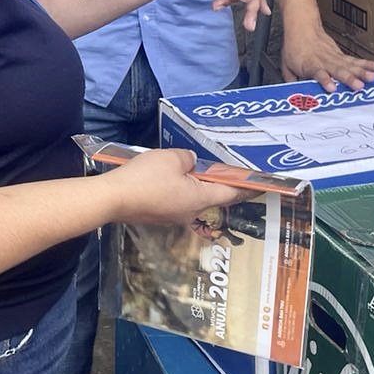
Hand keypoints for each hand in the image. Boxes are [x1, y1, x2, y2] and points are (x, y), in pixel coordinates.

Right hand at [102, 148, 245, 225]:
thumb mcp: (171, 158)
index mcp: (200, 198)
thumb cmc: (145, 179)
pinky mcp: (158, 215)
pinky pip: (176, 200)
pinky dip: (180, 188)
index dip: (248, 188)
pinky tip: (170, 178)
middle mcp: (190, 212)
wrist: (112, 199)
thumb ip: (187, 157)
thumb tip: (191, 162)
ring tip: (195, 169)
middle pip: (213, 197)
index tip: (262, 185)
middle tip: (227, 171)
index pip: (232, 193)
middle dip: (220, 184)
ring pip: (193, 198)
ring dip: (197, 185)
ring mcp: (173, 216)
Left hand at [281, 22, 373, 92]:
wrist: (302, 27)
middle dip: (349, 79)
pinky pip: (355, 60)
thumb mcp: (286, 65)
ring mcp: (334, 57)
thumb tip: (292, 96)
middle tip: (359, 86)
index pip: (317, 72)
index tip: (331, 88)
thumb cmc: (294, 47)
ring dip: (361, 72)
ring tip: (372, 78)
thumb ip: (291, 81)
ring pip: (349, 65)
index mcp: (310, 64)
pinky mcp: (341, 55)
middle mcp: (324, 61)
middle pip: (337, 70)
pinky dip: (366, 63)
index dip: (324, 80)